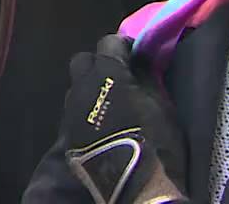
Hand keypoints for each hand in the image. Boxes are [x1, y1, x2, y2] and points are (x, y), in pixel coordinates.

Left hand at [59, 34, 186, 203]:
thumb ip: (145, 76)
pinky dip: (86, 114)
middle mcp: (81, 87)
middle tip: (118, 78)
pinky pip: (74, 115)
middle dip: (98, 64)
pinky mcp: (67, 137)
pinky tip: (102, 126)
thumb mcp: (161, 102)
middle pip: (82, 62)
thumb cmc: (156, 140)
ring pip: (75, 89)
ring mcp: (70, 113)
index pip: (108, 42)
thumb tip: (139, 60)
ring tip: (110, 105)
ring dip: (90, 90)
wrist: (135, 185)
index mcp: (106, 73)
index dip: (123, 47)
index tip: (135, 57)